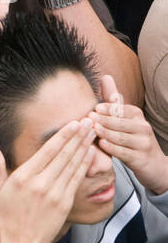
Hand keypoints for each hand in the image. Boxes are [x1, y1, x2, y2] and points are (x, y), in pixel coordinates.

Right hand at [0, 119, 95, 242]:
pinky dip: (85, 164)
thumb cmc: (6, 216)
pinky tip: (90, 153)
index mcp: (22, 177)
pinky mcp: (65, 203)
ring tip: (92, 133)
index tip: (73, 123)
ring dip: (84, 147)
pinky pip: (77, 179)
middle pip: (63, 155)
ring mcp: (54, 193)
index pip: (47, 151)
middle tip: (88, 121)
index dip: (62, 136)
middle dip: (77, 136)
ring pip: (73, 165)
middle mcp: (39, 183)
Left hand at [93, 74, 167, 192]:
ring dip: (106, 133)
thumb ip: (113, 102)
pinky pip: (125, 152)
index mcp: (137, 116)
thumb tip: (105, 76)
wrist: (153, 166)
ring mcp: (143, 143)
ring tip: (92, 130)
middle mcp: (143, 128)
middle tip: (88, 118)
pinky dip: (112, 148)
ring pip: (122, 137)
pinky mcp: (140, 159)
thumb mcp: (124, 120)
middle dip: (104, 120)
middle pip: (121, 122)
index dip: (109, 109)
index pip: (123, 110)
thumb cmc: (132, 140)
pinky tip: (102, 145)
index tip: (94, 108)